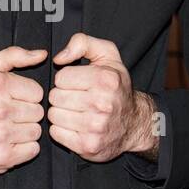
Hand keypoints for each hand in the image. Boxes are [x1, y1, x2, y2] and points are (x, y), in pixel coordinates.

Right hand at [0, 46, 46, 176]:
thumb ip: (14, 56)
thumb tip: (42, 54)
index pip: (37, 92)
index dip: (25, 95)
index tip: (10, 99)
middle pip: (38, 112)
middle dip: (25, 113)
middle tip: (6, 115)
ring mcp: (0, 135)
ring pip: (36, 131)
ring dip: (24, 131)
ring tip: (5, 129)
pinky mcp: (3, 156)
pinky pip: (32, 150)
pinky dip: (22, 148)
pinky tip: (6, 142)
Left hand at [48, 33, 157, 163]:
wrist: (134, 124)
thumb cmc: (115, 87)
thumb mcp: (107, 55)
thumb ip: (82, 42)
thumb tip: (58, 58)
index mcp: (106, 79)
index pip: (61, 77)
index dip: (66, 80)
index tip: (77, 84)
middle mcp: (103, 103)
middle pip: (55, 97)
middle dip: (62, 97)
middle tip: (75, 99)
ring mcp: (96, 127)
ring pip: (54, 115)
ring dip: (61, 113)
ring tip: (75, 112)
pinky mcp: (88, 146)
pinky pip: (56, 133)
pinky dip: (61, 130)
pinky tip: (74, 126)